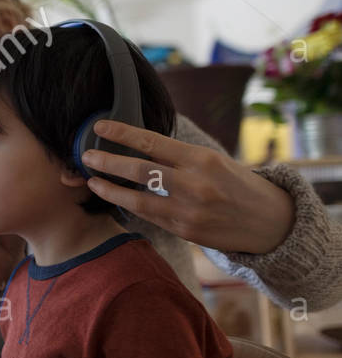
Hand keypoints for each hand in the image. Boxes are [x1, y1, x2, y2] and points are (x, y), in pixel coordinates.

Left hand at [81, 119, 292, 254]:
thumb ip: (179, 155)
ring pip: (136, 199)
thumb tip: (138, 143)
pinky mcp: (184, 230)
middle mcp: (194, 184)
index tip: (99, 127)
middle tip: (86, 155)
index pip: (152, 142)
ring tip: (91, 180)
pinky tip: (114, 197)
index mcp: (202, 159)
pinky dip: (128, 205)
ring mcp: (188, 210)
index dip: (122, 133)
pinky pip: (147, 215)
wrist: (271, 222)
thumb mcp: (214, 161)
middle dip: (107, 162)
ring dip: (109, 189)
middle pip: (139, 170)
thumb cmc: (238, 185)